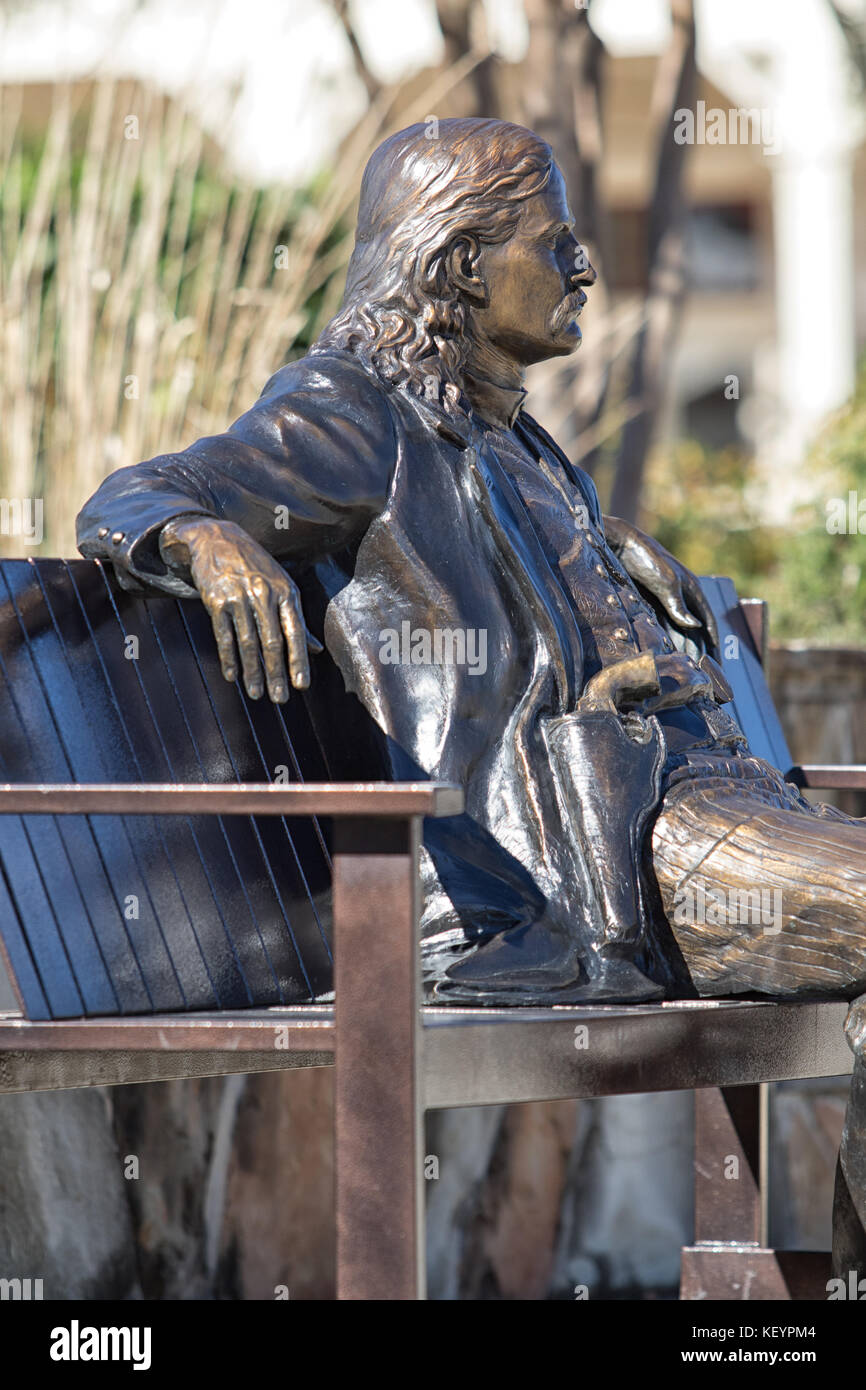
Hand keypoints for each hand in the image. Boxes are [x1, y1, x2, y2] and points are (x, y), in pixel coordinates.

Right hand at [159, 517, 321, 701]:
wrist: (217, 539)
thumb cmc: (256, 567)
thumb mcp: (282, 585)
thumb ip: (298, 619)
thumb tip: (316, 650)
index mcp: (286, 592)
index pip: (296, 632)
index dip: (298, 660)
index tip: (301, 685)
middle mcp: (264, 594)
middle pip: (272, 642)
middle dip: (277, 673)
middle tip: (279, 698)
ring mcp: (240, 597)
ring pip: (248, 642)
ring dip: (253, 671)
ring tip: (257, 694)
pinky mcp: (216, 600)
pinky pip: (224, 635)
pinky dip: (228, 658)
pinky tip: (232, 676)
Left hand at [603, 515, 718, 654]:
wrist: (620, 544)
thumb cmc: (646, 559)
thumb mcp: (665, 582)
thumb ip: (679, 605)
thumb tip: (696, 627)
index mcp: (692, 589)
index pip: (708, 621)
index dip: (713, 642)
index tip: (717, 663)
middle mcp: (682, 595)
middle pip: (696, 628)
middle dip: (702, 649)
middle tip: (705, 671)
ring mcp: (667, 598)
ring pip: (680, 628)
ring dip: (685, 647)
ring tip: (687, 667)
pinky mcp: (651, 600)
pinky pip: (664, 625)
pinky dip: (668, 639)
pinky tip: (666, 653)